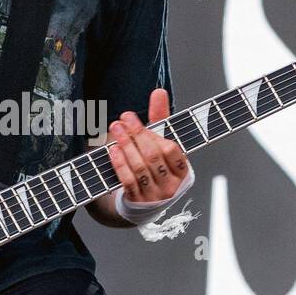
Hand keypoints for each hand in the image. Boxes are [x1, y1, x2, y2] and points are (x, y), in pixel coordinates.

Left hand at [106, 88, 189, 204]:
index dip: (151, 133)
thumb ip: (161, 118)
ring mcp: (155, 196)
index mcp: (183, 171)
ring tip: (115, 129)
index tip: (131, 117)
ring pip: (140, 168)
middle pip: (153, 157)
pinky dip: (120, 164)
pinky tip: (112, 150)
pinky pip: (128, 181)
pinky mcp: (139, 202)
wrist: (146, 201)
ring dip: (126, 146)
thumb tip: (159, 92)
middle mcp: (172, 185)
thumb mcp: (161, 143)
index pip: (171, 149)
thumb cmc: (157, 166)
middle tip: (121, 120)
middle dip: (135, 135)